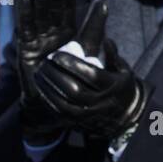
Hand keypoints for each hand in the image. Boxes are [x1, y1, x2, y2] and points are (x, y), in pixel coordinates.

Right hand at [14, 0, 81, 142]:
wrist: (55, 107)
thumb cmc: (73, 82)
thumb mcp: (89, 52)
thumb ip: (93, 28)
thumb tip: (101, 2)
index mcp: (66, 35)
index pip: (67, 9)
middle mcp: (50, 36)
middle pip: (50, 9)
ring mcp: (36, 43)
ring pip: (37, 16)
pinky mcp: (25, 51)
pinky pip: (25, 29)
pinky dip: (25, 13)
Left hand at [35, 3, 148, 140]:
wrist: (123, 114)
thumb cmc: (119, 85)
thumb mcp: (122, 70)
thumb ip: (113, 56)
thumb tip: (107, 40)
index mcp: (113, 86)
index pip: (91, 75)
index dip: (73, 64)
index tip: (57, 55)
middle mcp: (100, 102)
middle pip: (74, 90)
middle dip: (56, 75)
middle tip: (45, 63)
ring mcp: (88, 114)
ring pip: (64, 102)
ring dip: (49, 87)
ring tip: (39, 73)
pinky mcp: (77, 121)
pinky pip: (59, 111)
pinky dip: (48, 98)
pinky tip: (41, 86)